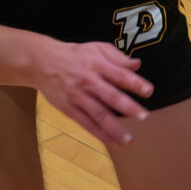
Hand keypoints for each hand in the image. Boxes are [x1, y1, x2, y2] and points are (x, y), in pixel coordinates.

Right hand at [31, 39, 151, 145]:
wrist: (41, 62)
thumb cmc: (75, 55)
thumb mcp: (96, 48)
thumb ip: (117, 57)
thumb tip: (137, 65)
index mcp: (97, 64)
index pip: (119, 74)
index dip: (135, 83)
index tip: (148, 91)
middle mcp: (88, 81)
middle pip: (110, 96)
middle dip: (128, 107)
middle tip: (144, 117)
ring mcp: (77, 96)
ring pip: (97, 114)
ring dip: (114, 128)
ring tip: (129, 139)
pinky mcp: (68, 108)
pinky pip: (85, 123)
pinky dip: (98, 133)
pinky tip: (112, 141)